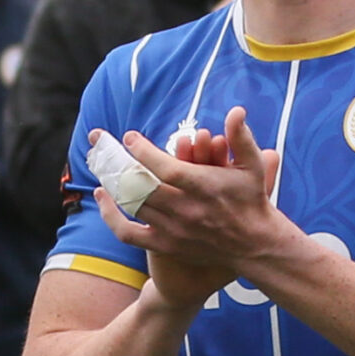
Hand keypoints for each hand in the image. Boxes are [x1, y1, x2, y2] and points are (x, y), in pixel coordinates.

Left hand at [89, 106, 287, 309]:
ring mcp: (172, 230)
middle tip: (101, 143)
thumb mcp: (253, 165)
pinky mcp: (165, 245)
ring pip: (131, 205)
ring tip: (102, 164)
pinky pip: (127, 233)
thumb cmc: (251, 198)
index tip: (130, 137)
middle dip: (117, 162)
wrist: (253, 244)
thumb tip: (236, 110)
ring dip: (112, 183)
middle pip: (140, 186)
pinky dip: (109, 215)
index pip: (165, 168)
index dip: (143, 151)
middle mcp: (185, 210)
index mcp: (204, 187)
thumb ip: (241, 138)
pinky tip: (102, 195)